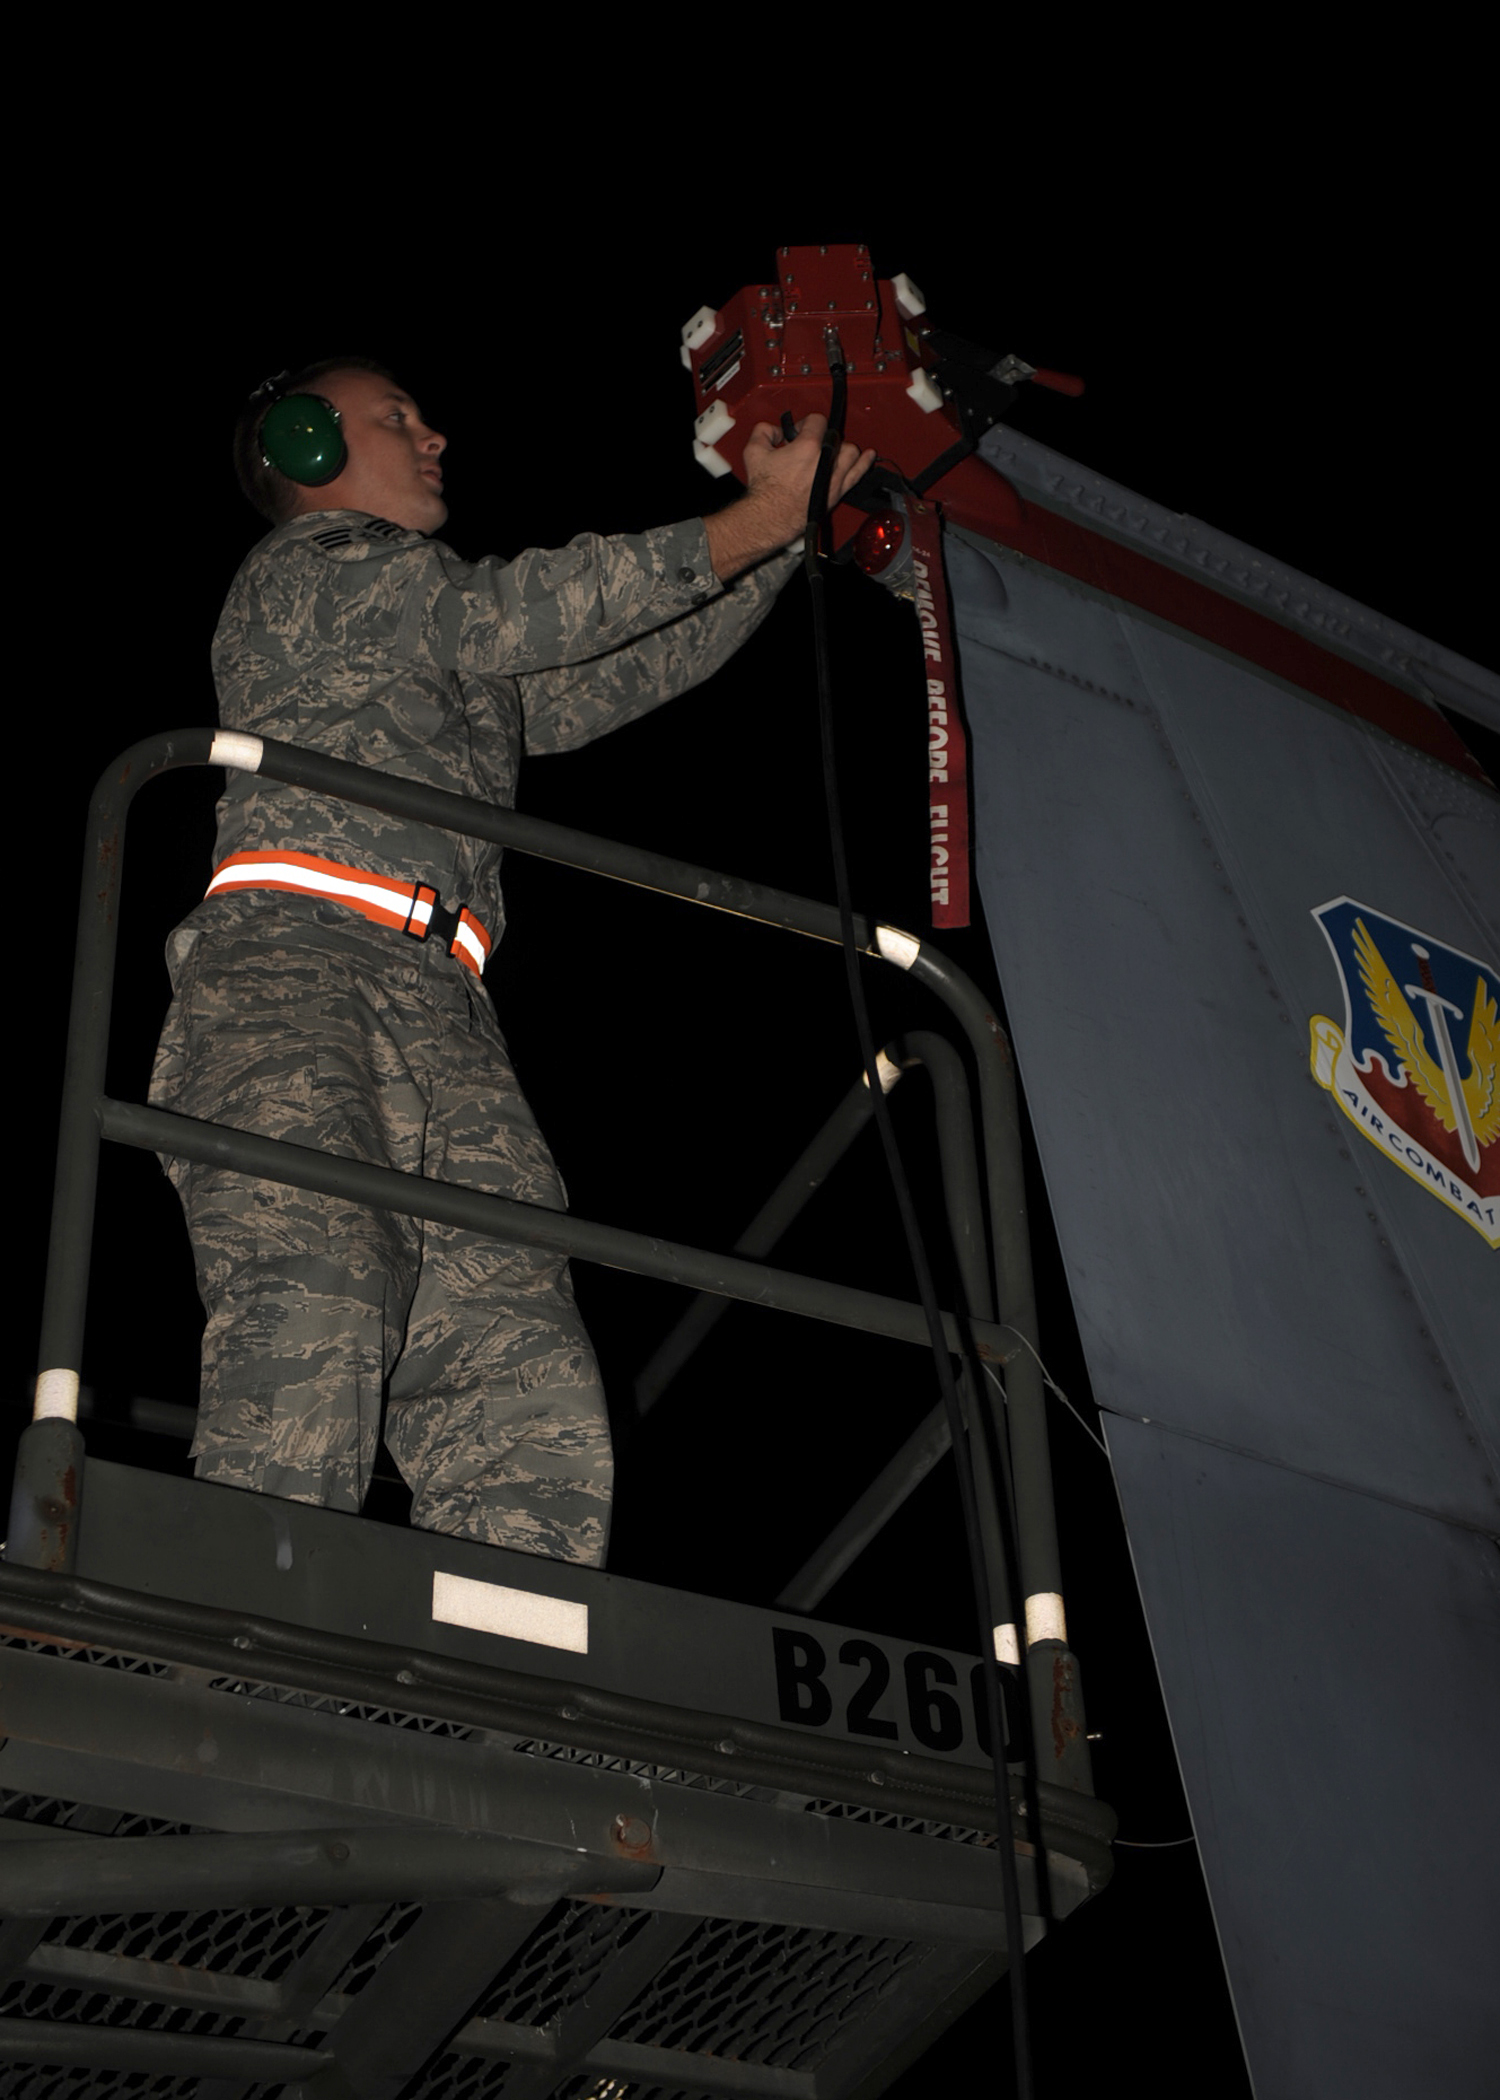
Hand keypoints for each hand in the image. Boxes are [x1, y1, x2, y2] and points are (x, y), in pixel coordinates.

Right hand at [704, 414, 876, 580]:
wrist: (771, 517)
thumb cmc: (765, 490)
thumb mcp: (754, 451)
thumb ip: (765, 431)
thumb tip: (776, 430)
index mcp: (808, 446)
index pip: (817, 420)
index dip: (805, 424)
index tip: (798, 434)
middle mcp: (826, 460)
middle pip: (835, 436)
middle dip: (821, 438)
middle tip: (810, 445)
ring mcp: (834, 477)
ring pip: (850, 452)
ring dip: (841, 449)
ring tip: (831, 452)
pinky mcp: (837, 492)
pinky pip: (858, 474)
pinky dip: (864, 463)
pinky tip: (868, 456)